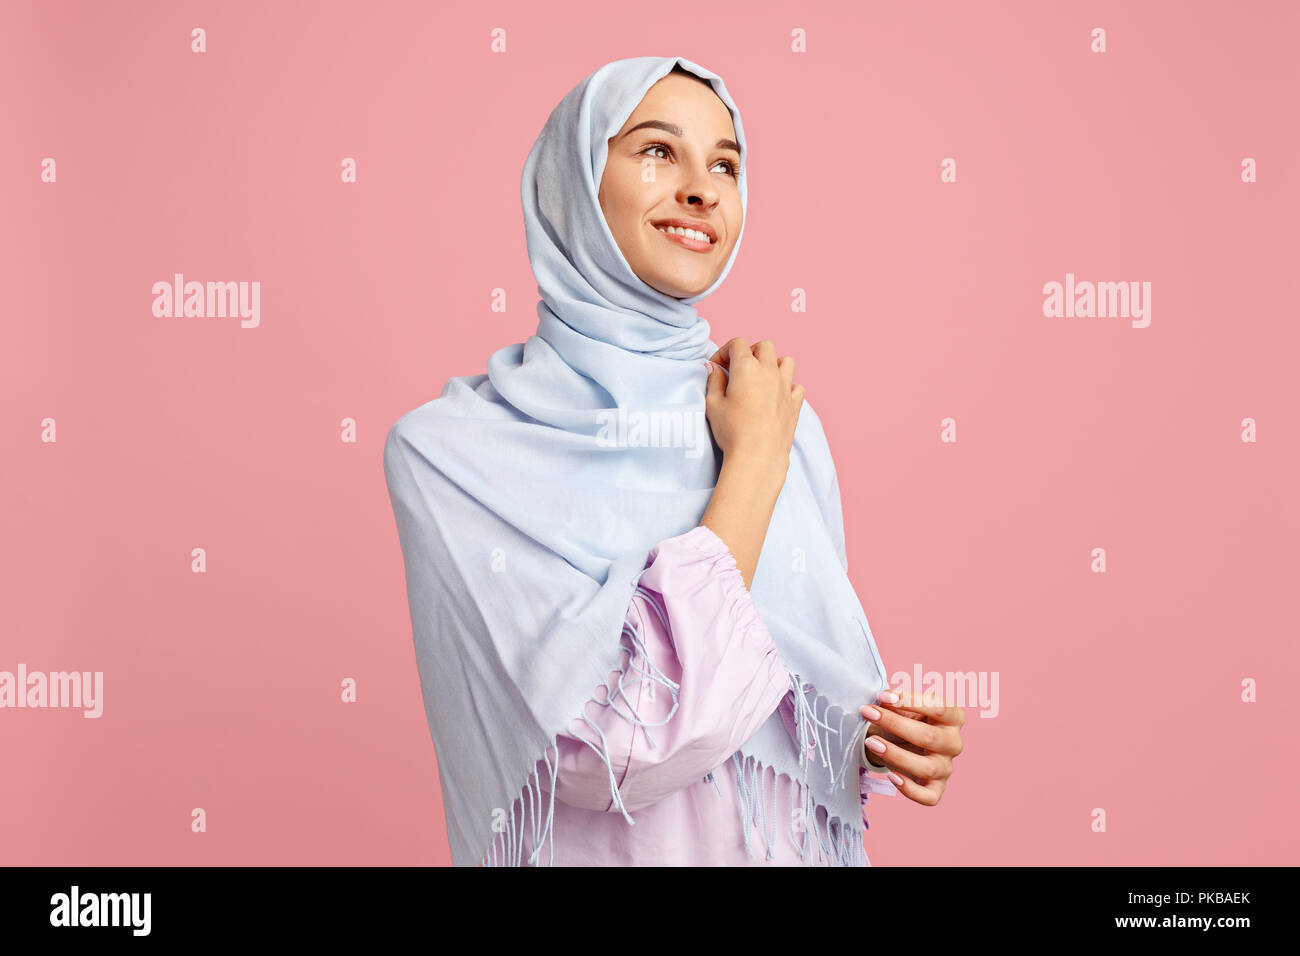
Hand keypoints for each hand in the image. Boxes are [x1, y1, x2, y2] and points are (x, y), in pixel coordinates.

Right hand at [704, 338, 802, 467]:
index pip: (737, 344)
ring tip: (761, 378)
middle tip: (738, 369)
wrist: (757, 456)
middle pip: (764, 346)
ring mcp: (785, 387)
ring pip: (786, 361)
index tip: (717, 367)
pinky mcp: (794, 404)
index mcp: (747, 368)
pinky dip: (788, 386)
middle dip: (750, 352)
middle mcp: (769, 372)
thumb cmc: (732, 431)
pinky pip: (797, 386)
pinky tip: (776, 396)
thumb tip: (713, 368)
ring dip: (773, 364)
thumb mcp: (713, 404)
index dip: (724, 352)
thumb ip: (714, 381)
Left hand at [860, 690, 963, 806]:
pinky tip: (891, 775)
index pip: (938, 708)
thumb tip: (884, 699)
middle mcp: (953, 743)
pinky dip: (910, 789)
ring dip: (896, 755)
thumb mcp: (904, 706)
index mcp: (953, 717)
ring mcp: (946, 767)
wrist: (903, 742)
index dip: (910, 701)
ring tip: (871, 743)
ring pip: (927, 768)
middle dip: (895, 724)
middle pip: (929, 737)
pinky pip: (929, 796)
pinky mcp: (936, 788)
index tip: (882, 696)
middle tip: (868, 713)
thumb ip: (897, 702)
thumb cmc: (906, 719)